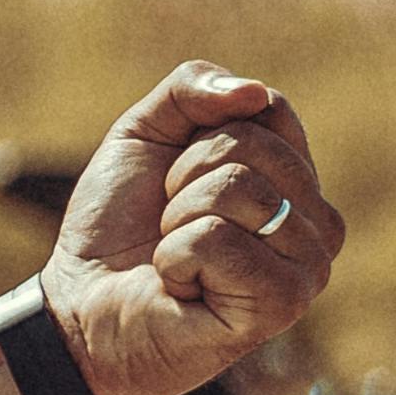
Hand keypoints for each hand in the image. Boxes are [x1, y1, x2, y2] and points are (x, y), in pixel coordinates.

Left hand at [46, 63, 339, 394]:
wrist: (79, 305)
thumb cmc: (118, 226)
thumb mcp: (143, 133)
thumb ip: (192, 89)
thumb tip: (254, 92)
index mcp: (294, 179)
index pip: (271, 108)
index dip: (201, 132)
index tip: (174, 176)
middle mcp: (317, 222)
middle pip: (254, 147)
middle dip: (184, 178)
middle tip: (169, 223)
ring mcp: (308, 266)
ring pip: (240, 190)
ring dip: (178, 220)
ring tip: (175, 257)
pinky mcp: (283, 304)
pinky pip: (220, 240)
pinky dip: (177, 257)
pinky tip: (180, 286)